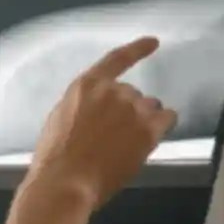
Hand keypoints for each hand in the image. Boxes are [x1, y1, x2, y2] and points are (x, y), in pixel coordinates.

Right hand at [24, 36, 177, 210]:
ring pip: (151, 107)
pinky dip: (164, 125)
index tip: (154, 41)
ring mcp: (133, 109)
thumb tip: (97, 109)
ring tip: (128, 144)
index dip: (137, 49)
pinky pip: (168, 118)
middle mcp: (113, 91)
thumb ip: (82, 105)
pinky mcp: (148, 129)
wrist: (67, 182)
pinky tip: (155, 136)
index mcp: (87, 85)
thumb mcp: (60, 119)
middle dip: (128, 111)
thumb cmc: (55, 158)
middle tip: (115, 138)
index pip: (117, 60)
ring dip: (144, 120)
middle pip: (133, 94)